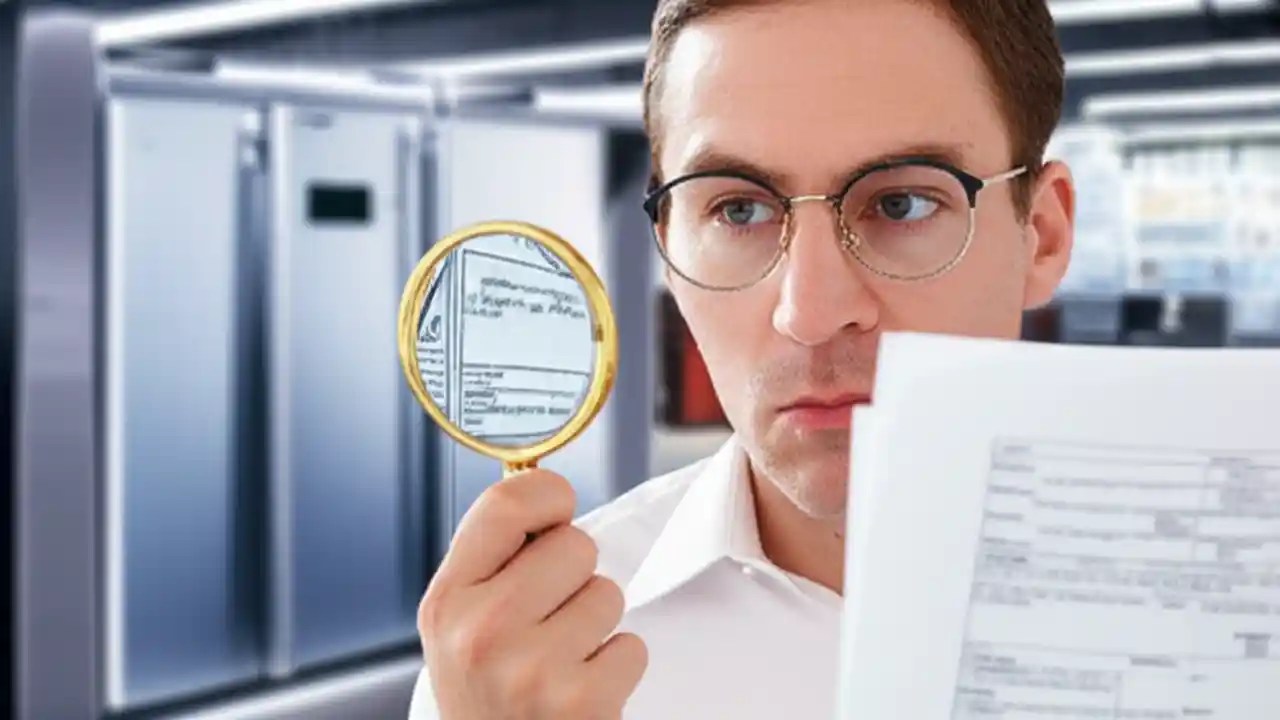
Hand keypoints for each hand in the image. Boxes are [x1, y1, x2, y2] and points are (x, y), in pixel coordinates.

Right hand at [417, 469, 647, 719]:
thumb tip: (548, 489)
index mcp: (446, 601)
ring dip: (597, 625)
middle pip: (575, 543)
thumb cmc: (487, 690)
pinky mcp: (580, 703)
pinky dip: (616, 667)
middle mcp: (479, 632)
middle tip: (549, 619)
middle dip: (574, 576)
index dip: (547, 497)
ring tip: (561, 659)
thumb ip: (493, 560)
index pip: (507, 503)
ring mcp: (530, 669)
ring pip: (608, 593)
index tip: (555, 516)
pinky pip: (633, 646)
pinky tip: (580, 689)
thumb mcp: (460, 624)